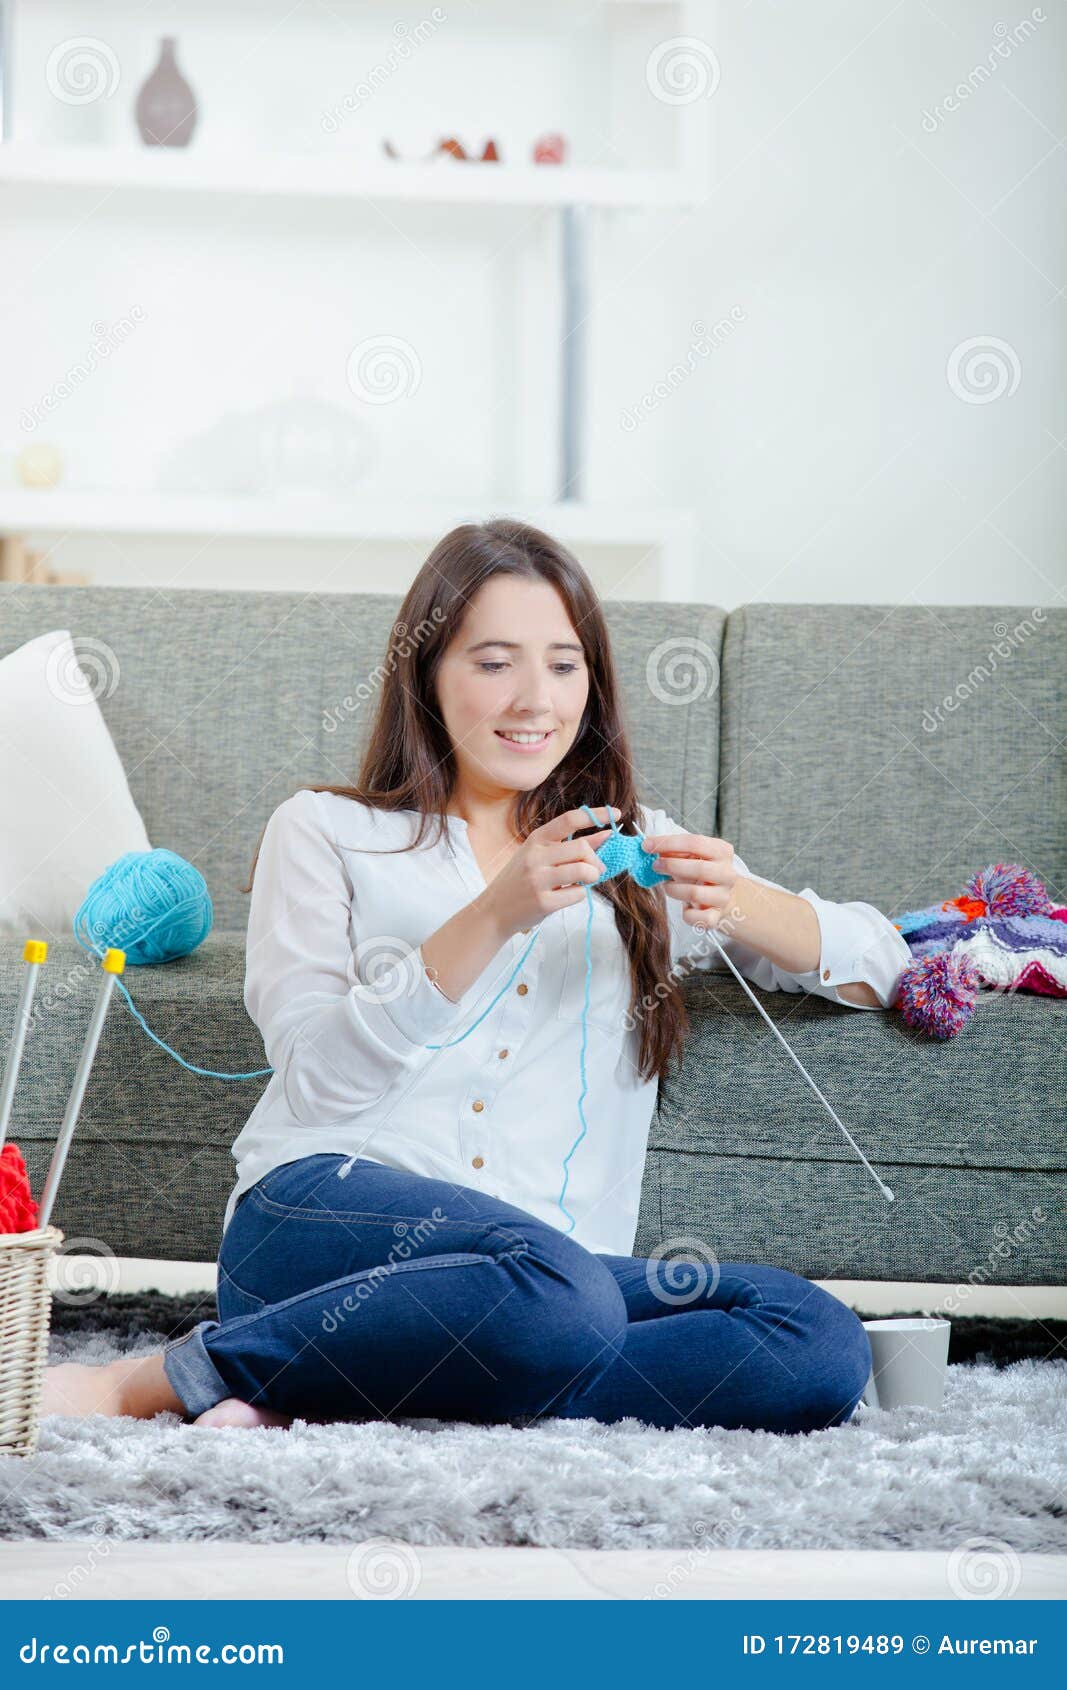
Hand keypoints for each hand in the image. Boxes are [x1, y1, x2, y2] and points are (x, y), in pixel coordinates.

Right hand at [478, 806, 620, 938]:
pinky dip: (579, 895)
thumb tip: (606, 834)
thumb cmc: (521, 880)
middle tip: (596, 870)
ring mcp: (538, 879)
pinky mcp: (543, 902)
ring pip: (583, 871)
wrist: (494, 910)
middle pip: (582, 848)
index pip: (570, 819)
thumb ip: (572, 846)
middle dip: (595, 859)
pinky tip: (566, 896)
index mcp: (536, 840)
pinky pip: (577, 894)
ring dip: (591, 877)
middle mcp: (535, 856)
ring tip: (583, 882)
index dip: (596, 815)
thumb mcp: (540, 856)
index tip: (616, 813)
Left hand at [640, 830, 741, 930]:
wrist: (719, 896)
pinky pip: (697, 917)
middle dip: (671, 866)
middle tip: (654, 866)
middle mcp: (727, 874)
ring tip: (667, 886)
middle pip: (699, 869)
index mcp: (722, 852)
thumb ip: (672, 850)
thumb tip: (648, 846)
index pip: (695, 843)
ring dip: (673, 889)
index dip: (668, 843)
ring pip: (694, 893)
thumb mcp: (689, 856)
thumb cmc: (698, 871)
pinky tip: (684, 907)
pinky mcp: (716, 916)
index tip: (647, 845)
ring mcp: (723, 896)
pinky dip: (686, 913)